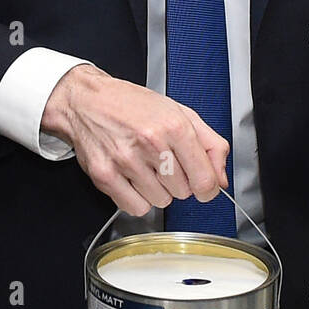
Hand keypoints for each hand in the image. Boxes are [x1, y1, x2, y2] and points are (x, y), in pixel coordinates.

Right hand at [41, 64, 229, 215]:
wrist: (87, 100)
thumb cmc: (133, 105)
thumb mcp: (181, 113)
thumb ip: (210, 145)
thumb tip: (221, 179)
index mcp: (174, 126)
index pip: (205, 180)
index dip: (207, 187)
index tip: (201, 184)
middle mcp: (151, 143)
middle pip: (183, 193)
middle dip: (178, 181)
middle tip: (163, 161)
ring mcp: (126, 160)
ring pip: (160, 202)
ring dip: (156, 190)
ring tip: (144, 166)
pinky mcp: (105, 175)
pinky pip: (135, 208)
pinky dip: (136, 199)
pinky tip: (131, 178)